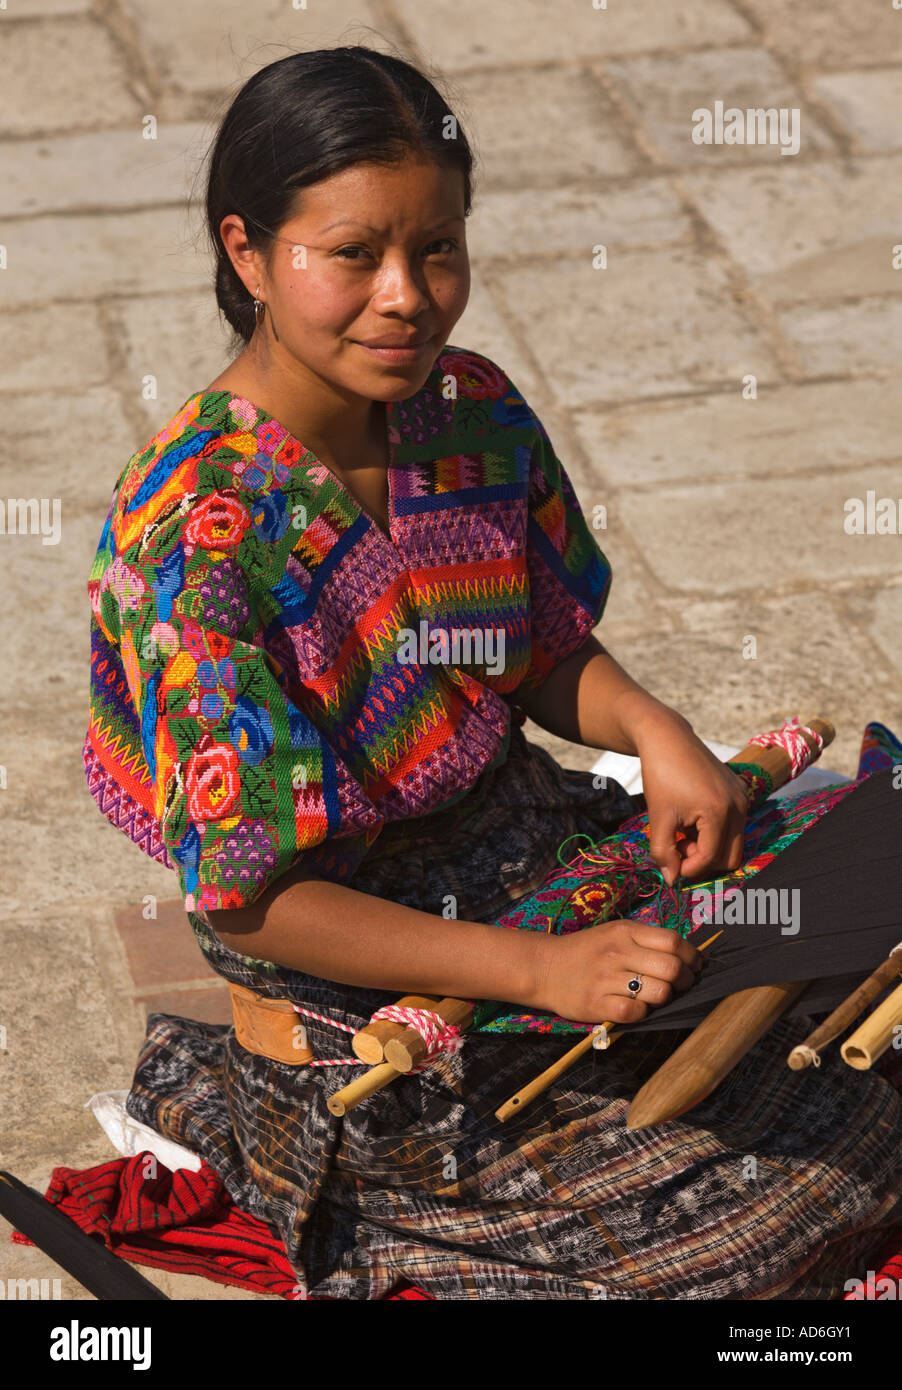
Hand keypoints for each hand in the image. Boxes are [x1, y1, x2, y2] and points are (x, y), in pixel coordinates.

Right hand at [532, 919, 703, 1023]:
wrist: (544, 967)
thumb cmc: (586, 951)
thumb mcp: (614, 934)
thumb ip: (646, 941)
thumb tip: (686, 956)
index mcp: (624, 931)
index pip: (672, 941)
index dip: (691, 956)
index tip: (694, 966)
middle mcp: (617, 952)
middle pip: (671, 968)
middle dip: (685, 981)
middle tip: (681, 986)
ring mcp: (606, 979)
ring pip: (659, 992)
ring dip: (666, 998)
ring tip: (658, 997)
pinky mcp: (596, 1004)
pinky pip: (635, 1012)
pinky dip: (643, 1013)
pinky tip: (637, 1008)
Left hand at [635, 710, 748, 885]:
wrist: (668, 737)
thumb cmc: (660, 775)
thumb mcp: (658, 817)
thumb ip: (663, 852)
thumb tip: (671, 881)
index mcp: (719, 812)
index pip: (710, 858)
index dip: (688, 869)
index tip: (670, 864)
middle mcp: (739, 806)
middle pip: (730, 857)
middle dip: (703, 860)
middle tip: (678, 846)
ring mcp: (743, 798)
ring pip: (733, 843)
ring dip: (708, 846)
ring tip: (683, 831)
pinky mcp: (741, 792)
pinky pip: (733, 825)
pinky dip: (714, 831)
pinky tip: (692, 819)